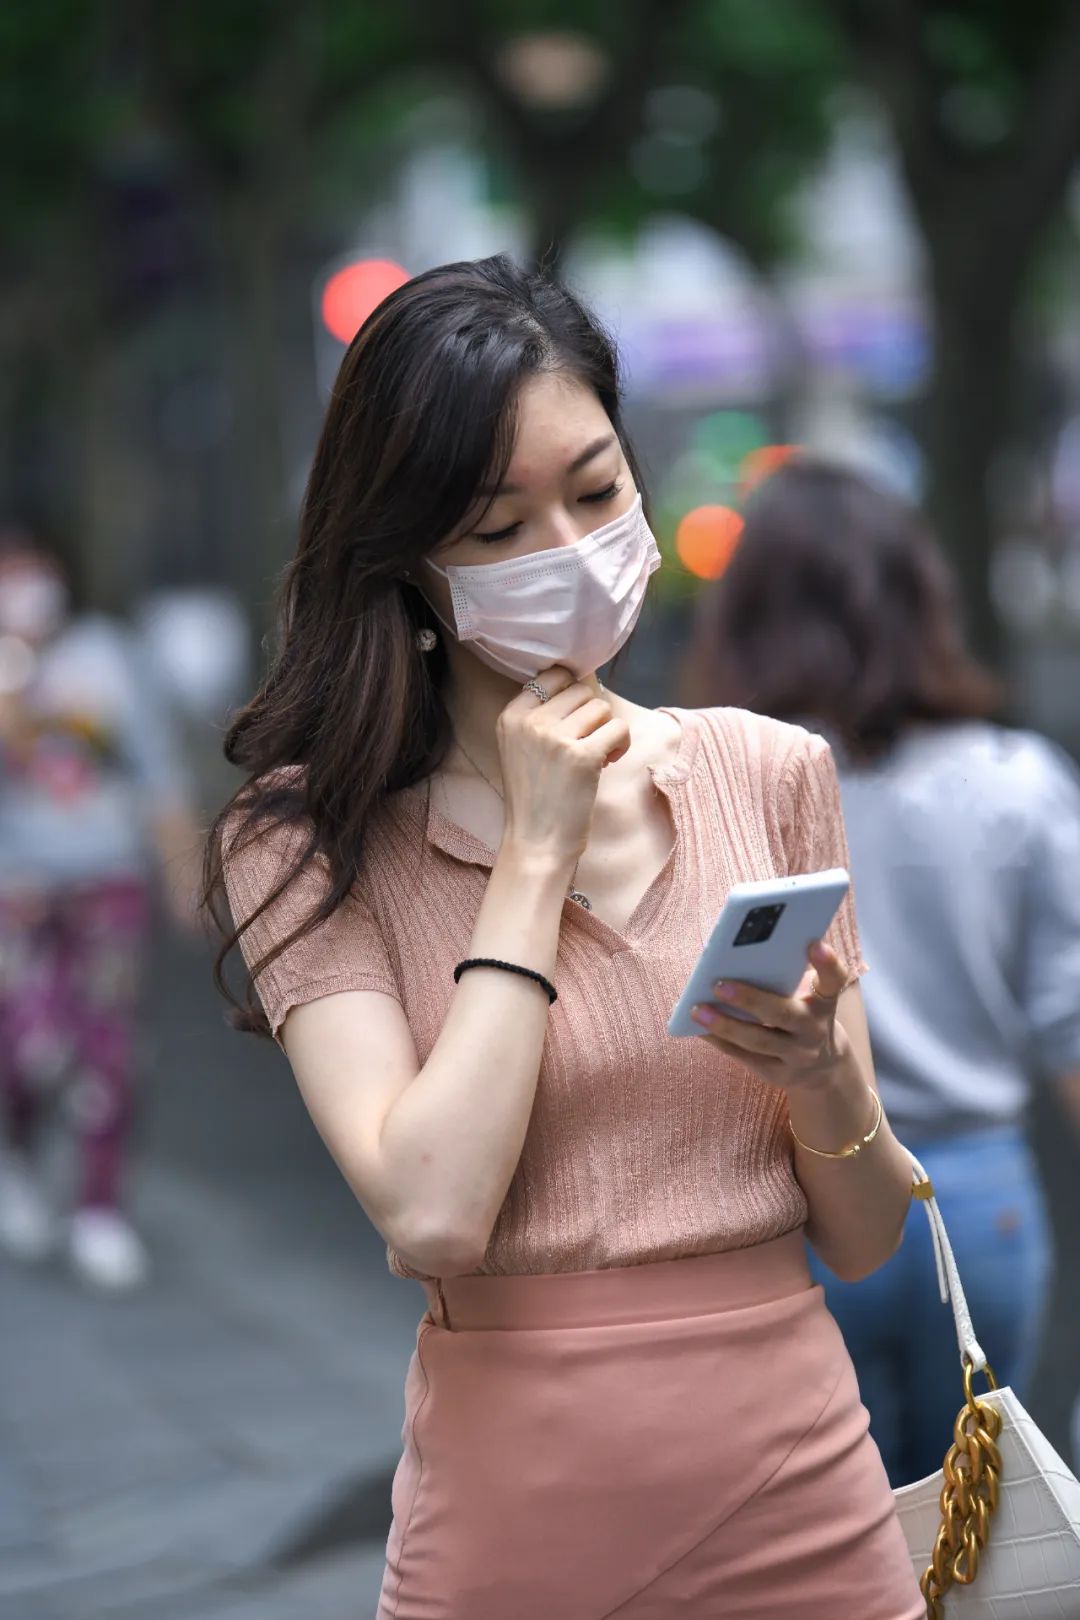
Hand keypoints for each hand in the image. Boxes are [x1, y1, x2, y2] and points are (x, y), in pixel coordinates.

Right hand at [496, 665, 630, 864]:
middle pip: (581, 690)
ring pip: (601, 708)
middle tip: (586, 743)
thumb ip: (540, 717)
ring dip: (606, 730)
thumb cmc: (534, 798)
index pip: (552, 675)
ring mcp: (555, 737)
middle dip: (591, 715)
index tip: (575, 719)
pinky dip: (620, 744)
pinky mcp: (583, 756)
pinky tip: (608, 762)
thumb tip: (582, 686)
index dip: (573, 693)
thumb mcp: (519, 748)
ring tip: (597, 755)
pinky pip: (618, 728)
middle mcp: (530, 721)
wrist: (536, 842)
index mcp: (511, 716)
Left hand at [689, 939, 849, 1093]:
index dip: (827, 962)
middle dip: (749, 999)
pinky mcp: (778, 1073)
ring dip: (725, 1025)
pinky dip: (719, 1040)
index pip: (834, 980)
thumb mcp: (808, 996)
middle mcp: (814, 1028)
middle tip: (719, 985)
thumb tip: (735, 956)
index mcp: (824, 1000)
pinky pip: (743, 1056)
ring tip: (697, 1010)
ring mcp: (797, 1055)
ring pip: (758, 1040)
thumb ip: (786, 976)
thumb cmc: (804, 1014)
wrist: (824, 1066)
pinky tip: (698, 1028)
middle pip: (783, 1013)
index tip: (813, 943)